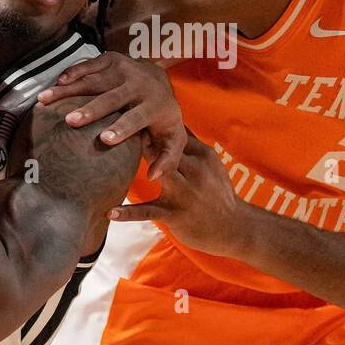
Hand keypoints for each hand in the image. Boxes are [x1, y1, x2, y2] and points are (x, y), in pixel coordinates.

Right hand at [37, 52, 185, 179]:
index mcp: (154, 105)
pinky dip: (73, 72)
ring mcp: (124, 69)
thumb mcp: (174, 139)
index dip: (122, 128)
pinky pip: (90, 65)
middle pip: (112, 97)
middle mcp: (139, 84)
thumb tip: (153, 176)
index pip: (136, 118)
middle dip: (91, 109)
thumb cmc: (162, 117)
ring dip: (70, 90)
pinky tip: (57, 83)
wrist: (160, 79)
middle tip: (71, 121)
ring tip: (47, 100)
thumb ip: (168, 159)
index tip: (104, 139)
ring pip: (95, 80)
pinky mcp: (112, 59)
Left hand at [106, 133, 243, 255]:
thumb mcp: (212, 165)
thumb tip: (176, 121)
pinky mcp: (176, 215)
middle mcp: (196, 171)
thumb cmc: (218, 193)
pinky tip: (109, 212)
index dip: (154, 125)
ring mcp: (186, 194)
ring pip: (159, 172)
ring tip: (110, 159)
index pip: (176, 134)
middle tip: (115, 130)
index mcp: (204, 155)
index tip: (132, 116)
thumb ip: (192, 146)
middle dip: (142, 138)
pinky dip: (128, 213)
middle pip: (165, 148)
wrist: (234, 228)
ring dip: (135, 164)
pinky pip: (148, 212)